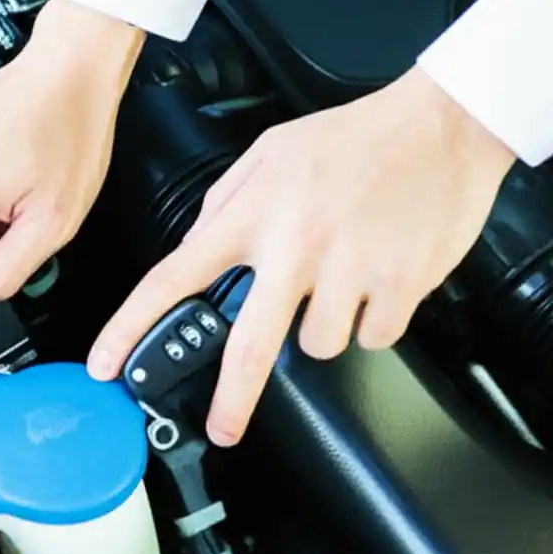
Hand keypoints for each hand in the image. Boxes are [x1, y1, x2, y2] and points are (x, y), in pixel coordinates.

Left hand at [87, 66, 516, 446]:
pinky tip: (378, 281)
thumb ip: (226, 201)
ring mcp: (348, 270)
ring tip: (340, 280)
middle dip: (231, 401)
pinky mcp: (399, 285)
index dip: (131, 328)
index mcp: (251, 215)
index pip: (174, 278)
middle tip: (223, 428)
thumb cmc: (356, 137)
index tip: (108, 364)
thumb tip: (197, 245)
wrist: (444, 125)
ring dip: (323, 328)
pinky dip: (373, 321)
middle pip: (249, 347)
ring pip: (318, 345)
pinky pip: (373, 337)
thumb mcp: (270, 152)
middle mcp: (293, 248)